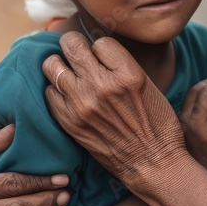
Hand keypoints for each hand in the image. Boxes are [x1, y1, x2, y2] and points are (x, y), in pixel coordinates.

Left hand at [43, 33, 192, 195]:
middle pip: (71, 45)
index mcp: (128, 74)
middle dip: (74, 45)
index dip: (102, 48)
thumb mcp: (148, 85)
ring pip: (52, 65)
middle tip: (77, 52)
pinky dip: (57, 90)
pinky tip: (69, 96)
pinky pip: (49, 92)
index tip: (104, 58)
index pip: (100, 41)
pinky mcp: (69, 122)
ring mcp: (82, 104)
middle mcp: (102, 86)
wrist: (152, 164)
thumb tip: (96, 48)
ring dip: (61, 65)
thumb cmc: (157, 124)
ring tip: (69, 72)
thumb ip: (121, 65)